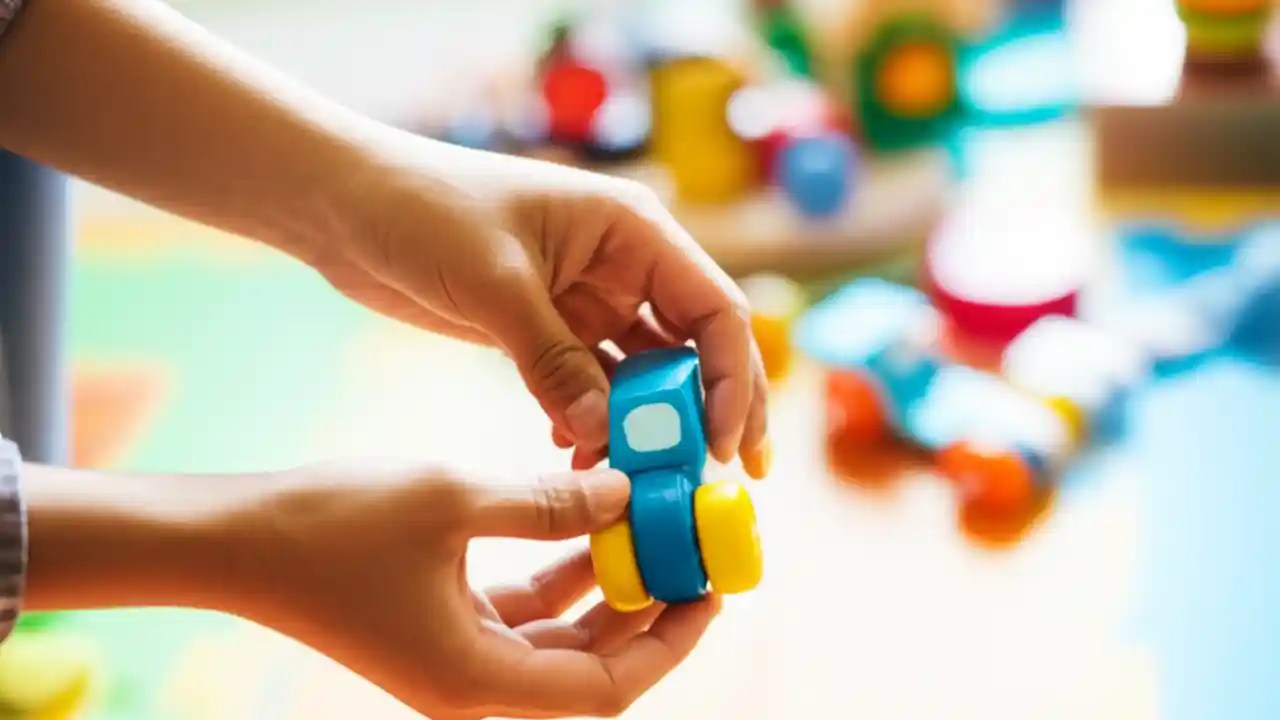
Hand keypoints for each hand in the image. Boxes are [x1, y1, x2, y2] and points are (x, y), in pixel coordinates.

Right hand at [227, 461, 719, 718]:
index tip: (712, 590)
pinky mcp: (440, 622)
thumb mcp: (454, 499)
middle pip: (590, 663)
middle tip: (693, 553)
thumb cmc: (331, 525)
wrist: (231, 540)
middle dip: (648, 609)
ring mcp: (455, 655)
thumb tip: (626, 491)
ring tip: (654, 527)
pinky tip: (594, 518)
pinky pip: (522, 607)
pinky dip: (562, 570)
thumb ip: (548, 502)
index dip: (669, 643)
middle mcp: (473, 683)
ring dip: (607, 584)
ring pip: (559, 632)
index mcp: (479, 681)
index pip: (606, 687)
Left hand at [310, 133, 768, 476]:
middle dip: (712, 413)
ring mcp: (589, 301)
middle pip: (696, 348)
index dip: (734, 380)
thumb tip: (608, 439)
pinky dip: (595, 425)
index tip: (728, 447)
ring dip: (648, 429)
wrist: (346, 204)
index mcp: (633, 231)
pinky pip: (594, 387)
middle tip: (730, 479)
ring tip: (642, 485)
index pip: (715, 310)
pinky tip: (578, 458)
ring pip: (645, 376)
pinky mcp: (551, 330)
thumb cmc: (422, 210)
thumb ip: (555, 361)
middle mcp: (624, 266)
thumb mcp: (494, 284)